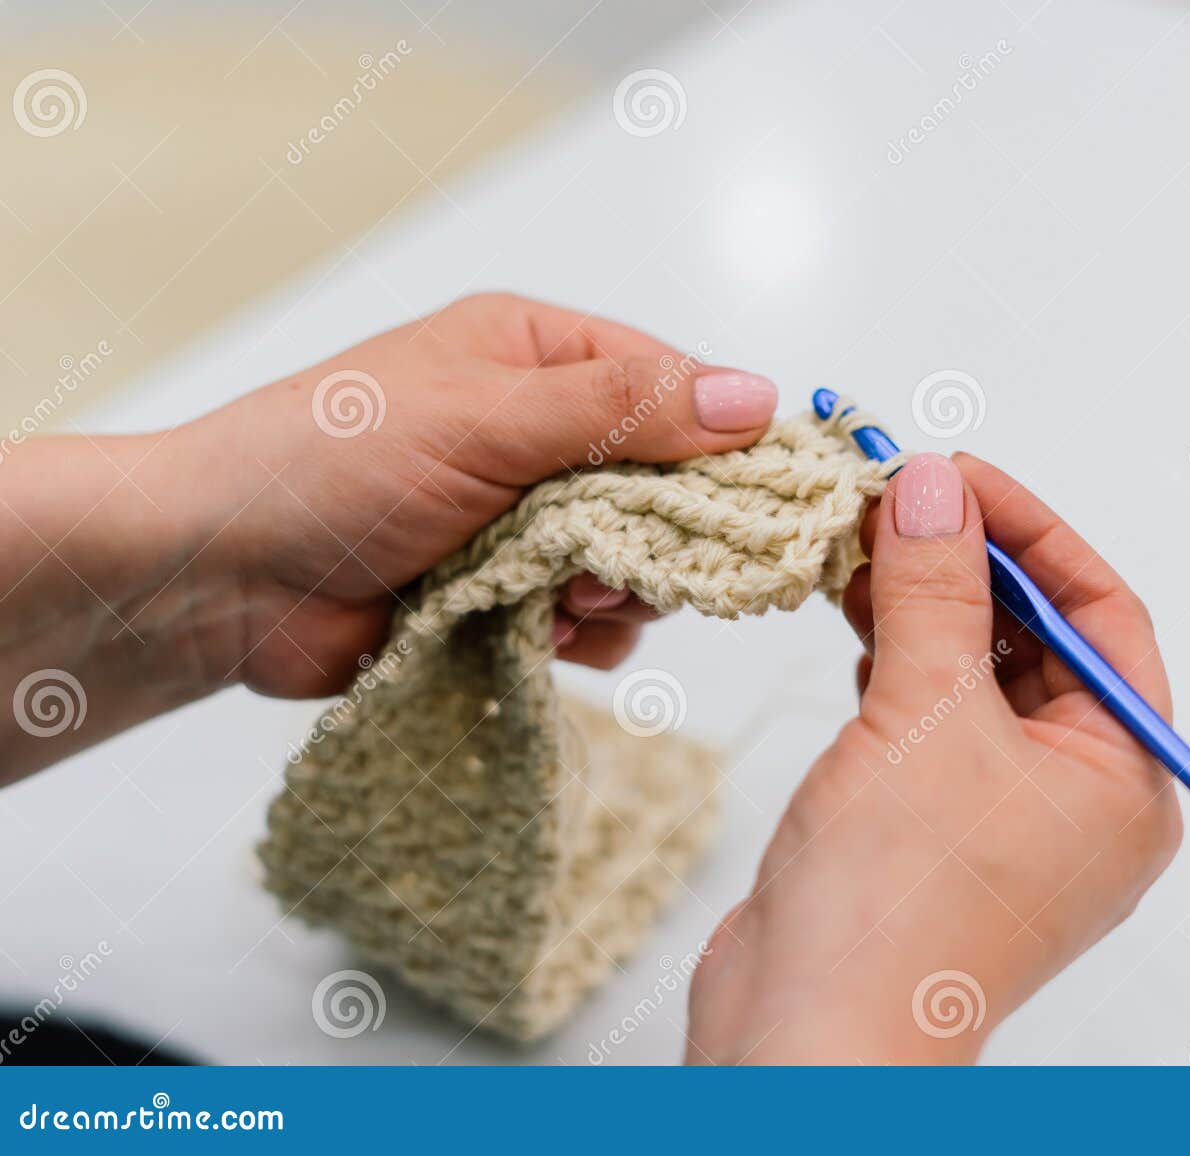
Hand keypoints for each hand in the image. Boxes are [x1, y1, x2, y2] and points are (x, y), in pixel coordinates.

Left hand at [0, 293, 778, 777]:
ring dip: (617, 588)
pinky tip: (538, 630)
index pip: (674, 386)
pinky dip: (582, 633)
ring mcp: (526, 519)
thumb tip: (755, 397)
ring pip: (641, 560)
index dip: (725, 439)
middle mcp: (542, 433)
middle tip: (627, 556)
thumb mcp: (487, 417)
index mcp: (537, 355)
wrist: (219, 580)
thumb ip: (624, 410)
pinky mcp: (509, 595)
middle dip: (659, 528)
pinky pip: (598, 622)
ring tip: (558, 593)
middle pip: (669, 482)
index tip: (771, 492)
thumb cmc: (330, 462)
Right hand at [686, 453, 1181, 1063]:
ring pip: (974, 672)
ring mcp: (1001, 814)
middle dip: (967, 561)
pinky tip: (850, 613)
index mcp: (1122, 779)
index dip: (1031, 533)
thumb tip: (932, 486)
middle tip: (896, 494)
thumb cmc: (894, 909)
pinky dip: (893, 656)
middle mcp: (1076, 797)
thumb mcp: (926, 717)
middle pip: (1035, 639)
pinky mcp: (931, 824)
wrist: (807, 1037)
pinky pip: (929, 713)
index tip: (956, 475)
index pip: (1102, 616)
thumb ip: (934, 590)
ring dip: (922, 601)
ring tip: (860, 537)